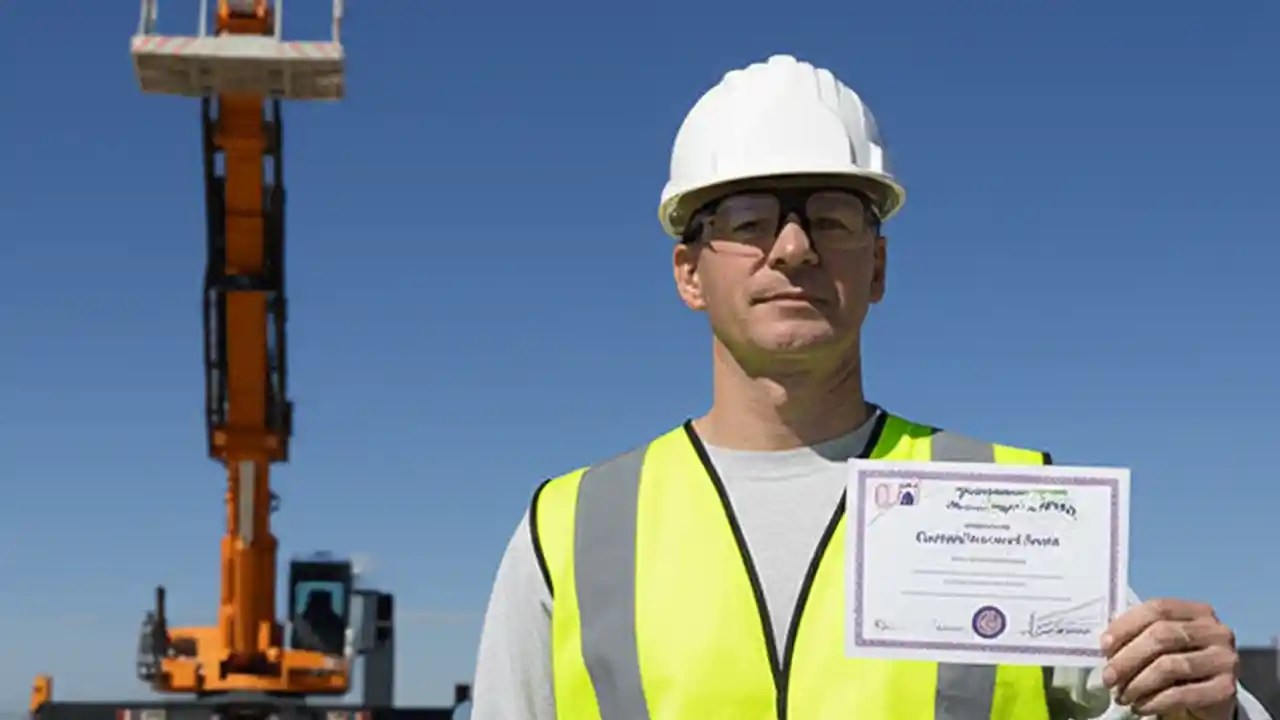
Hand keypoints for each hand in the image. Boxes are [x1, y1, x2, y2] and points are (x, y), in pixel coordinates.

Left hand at [1101, 598, 1239, 719]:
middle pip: (1162, 636)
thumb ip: (1138, 635)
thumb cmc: (1177, 662)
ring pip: (1170, 666)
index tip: (1103, 646)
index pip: (1157, 608)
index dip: (1125, 626)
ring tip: (1122, 696)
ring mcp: (1225, 659)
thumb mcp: (1160, 644)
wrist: (1210, 696)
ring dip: (1138, 683)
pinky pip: (1182, 693)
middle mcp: (1216, 631)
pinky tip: (1140, 707)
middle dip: (1128, 658)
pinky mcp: (1227, 688)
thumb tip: (1106, 645)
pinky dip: (1155, 701)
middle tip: (1108, 678)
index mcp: (1198, 611)